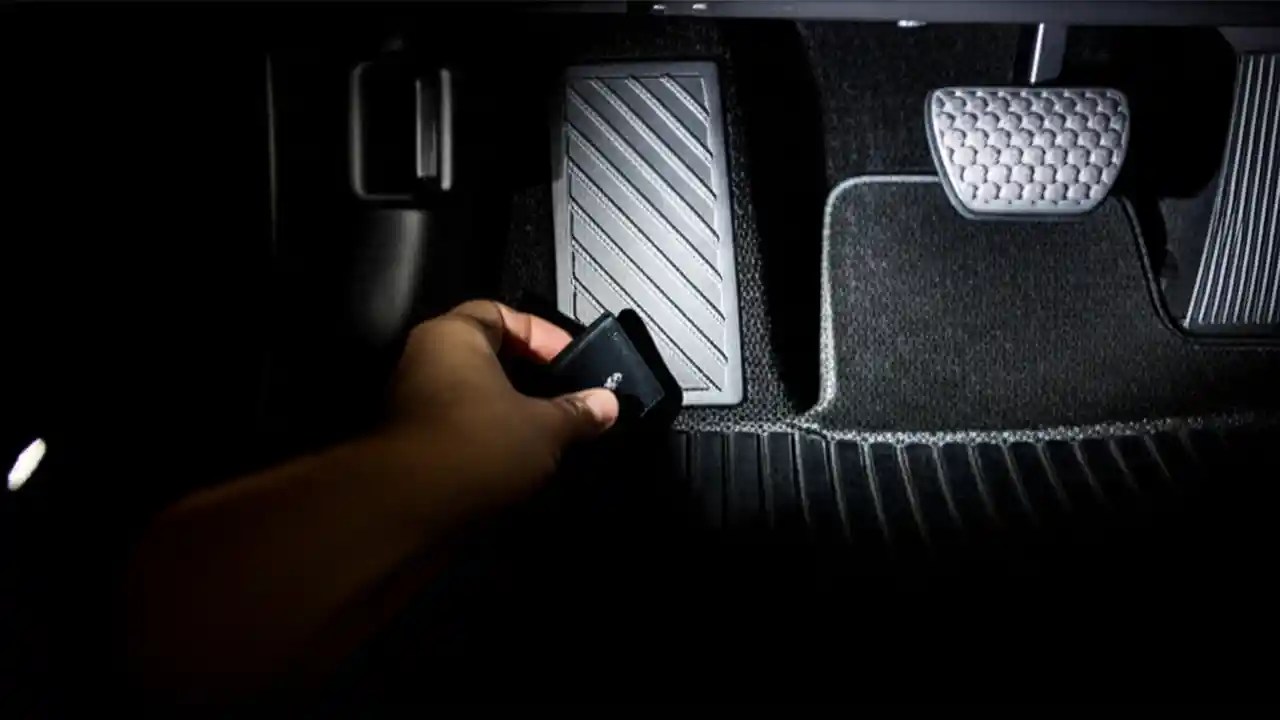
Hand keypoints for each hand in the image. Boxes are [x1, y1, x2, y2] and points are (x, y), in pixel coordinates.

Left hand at [383, 300, 618, 509]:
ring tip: (554, 437)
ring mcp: (415, 409)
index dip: (543, 334)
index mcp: (452, 337)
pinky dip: (493, 446)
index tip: (573, 361)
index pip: (501, 313)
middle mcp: (426, 363)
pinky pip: (464, 436)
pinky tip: (525, 466)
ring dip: (514, 417)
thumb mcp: (545, 427)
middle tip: (569, 399)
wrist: (410, 512)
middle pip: (489, 359)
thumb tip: (607, 404)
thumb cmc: (476, 444)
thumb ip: (578, 411)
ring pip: (477, 401)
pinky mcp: (416, 451)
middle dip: (532, 380)